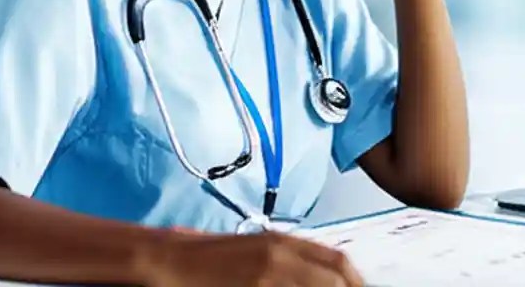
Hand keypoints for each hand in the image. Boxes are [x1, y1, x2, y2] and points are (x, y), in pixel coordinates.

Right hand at [148, 231, 363, 286]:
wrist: (167, 259)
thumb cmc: (205, 258)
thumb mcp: (253, 252)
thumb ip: (287, 262)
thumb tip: (319, 279)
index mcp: (282, 241)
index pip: (338, 262)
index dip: (356, 282)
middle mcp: (280, 254)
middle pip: (336, 279)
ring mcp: (266, 274)